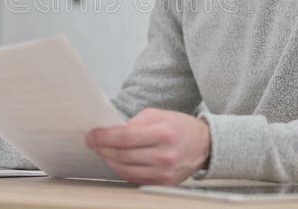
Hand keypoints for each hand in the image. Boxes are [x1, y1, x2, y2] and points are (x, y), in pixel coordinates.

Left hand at [85, 108, 209, 184]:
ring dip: (109, 160)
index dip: (104, 137)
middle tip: (92, 142)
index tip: (92, 135)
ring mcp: (164, 173)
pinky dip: (122, 170)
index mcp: (163, 133)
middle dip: (102, 148)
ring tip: (102, 151)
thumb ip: (135, 123)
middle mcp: (165, 156)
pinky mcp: (163, 183)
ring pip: (125, 170)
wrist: (205, 145)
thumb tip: (111, 133)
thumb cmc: (180, 127)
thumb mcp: (158, 114)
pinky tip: (116, 161)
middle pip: (122, 156)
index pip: (125, 137)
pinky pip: (134, 179)